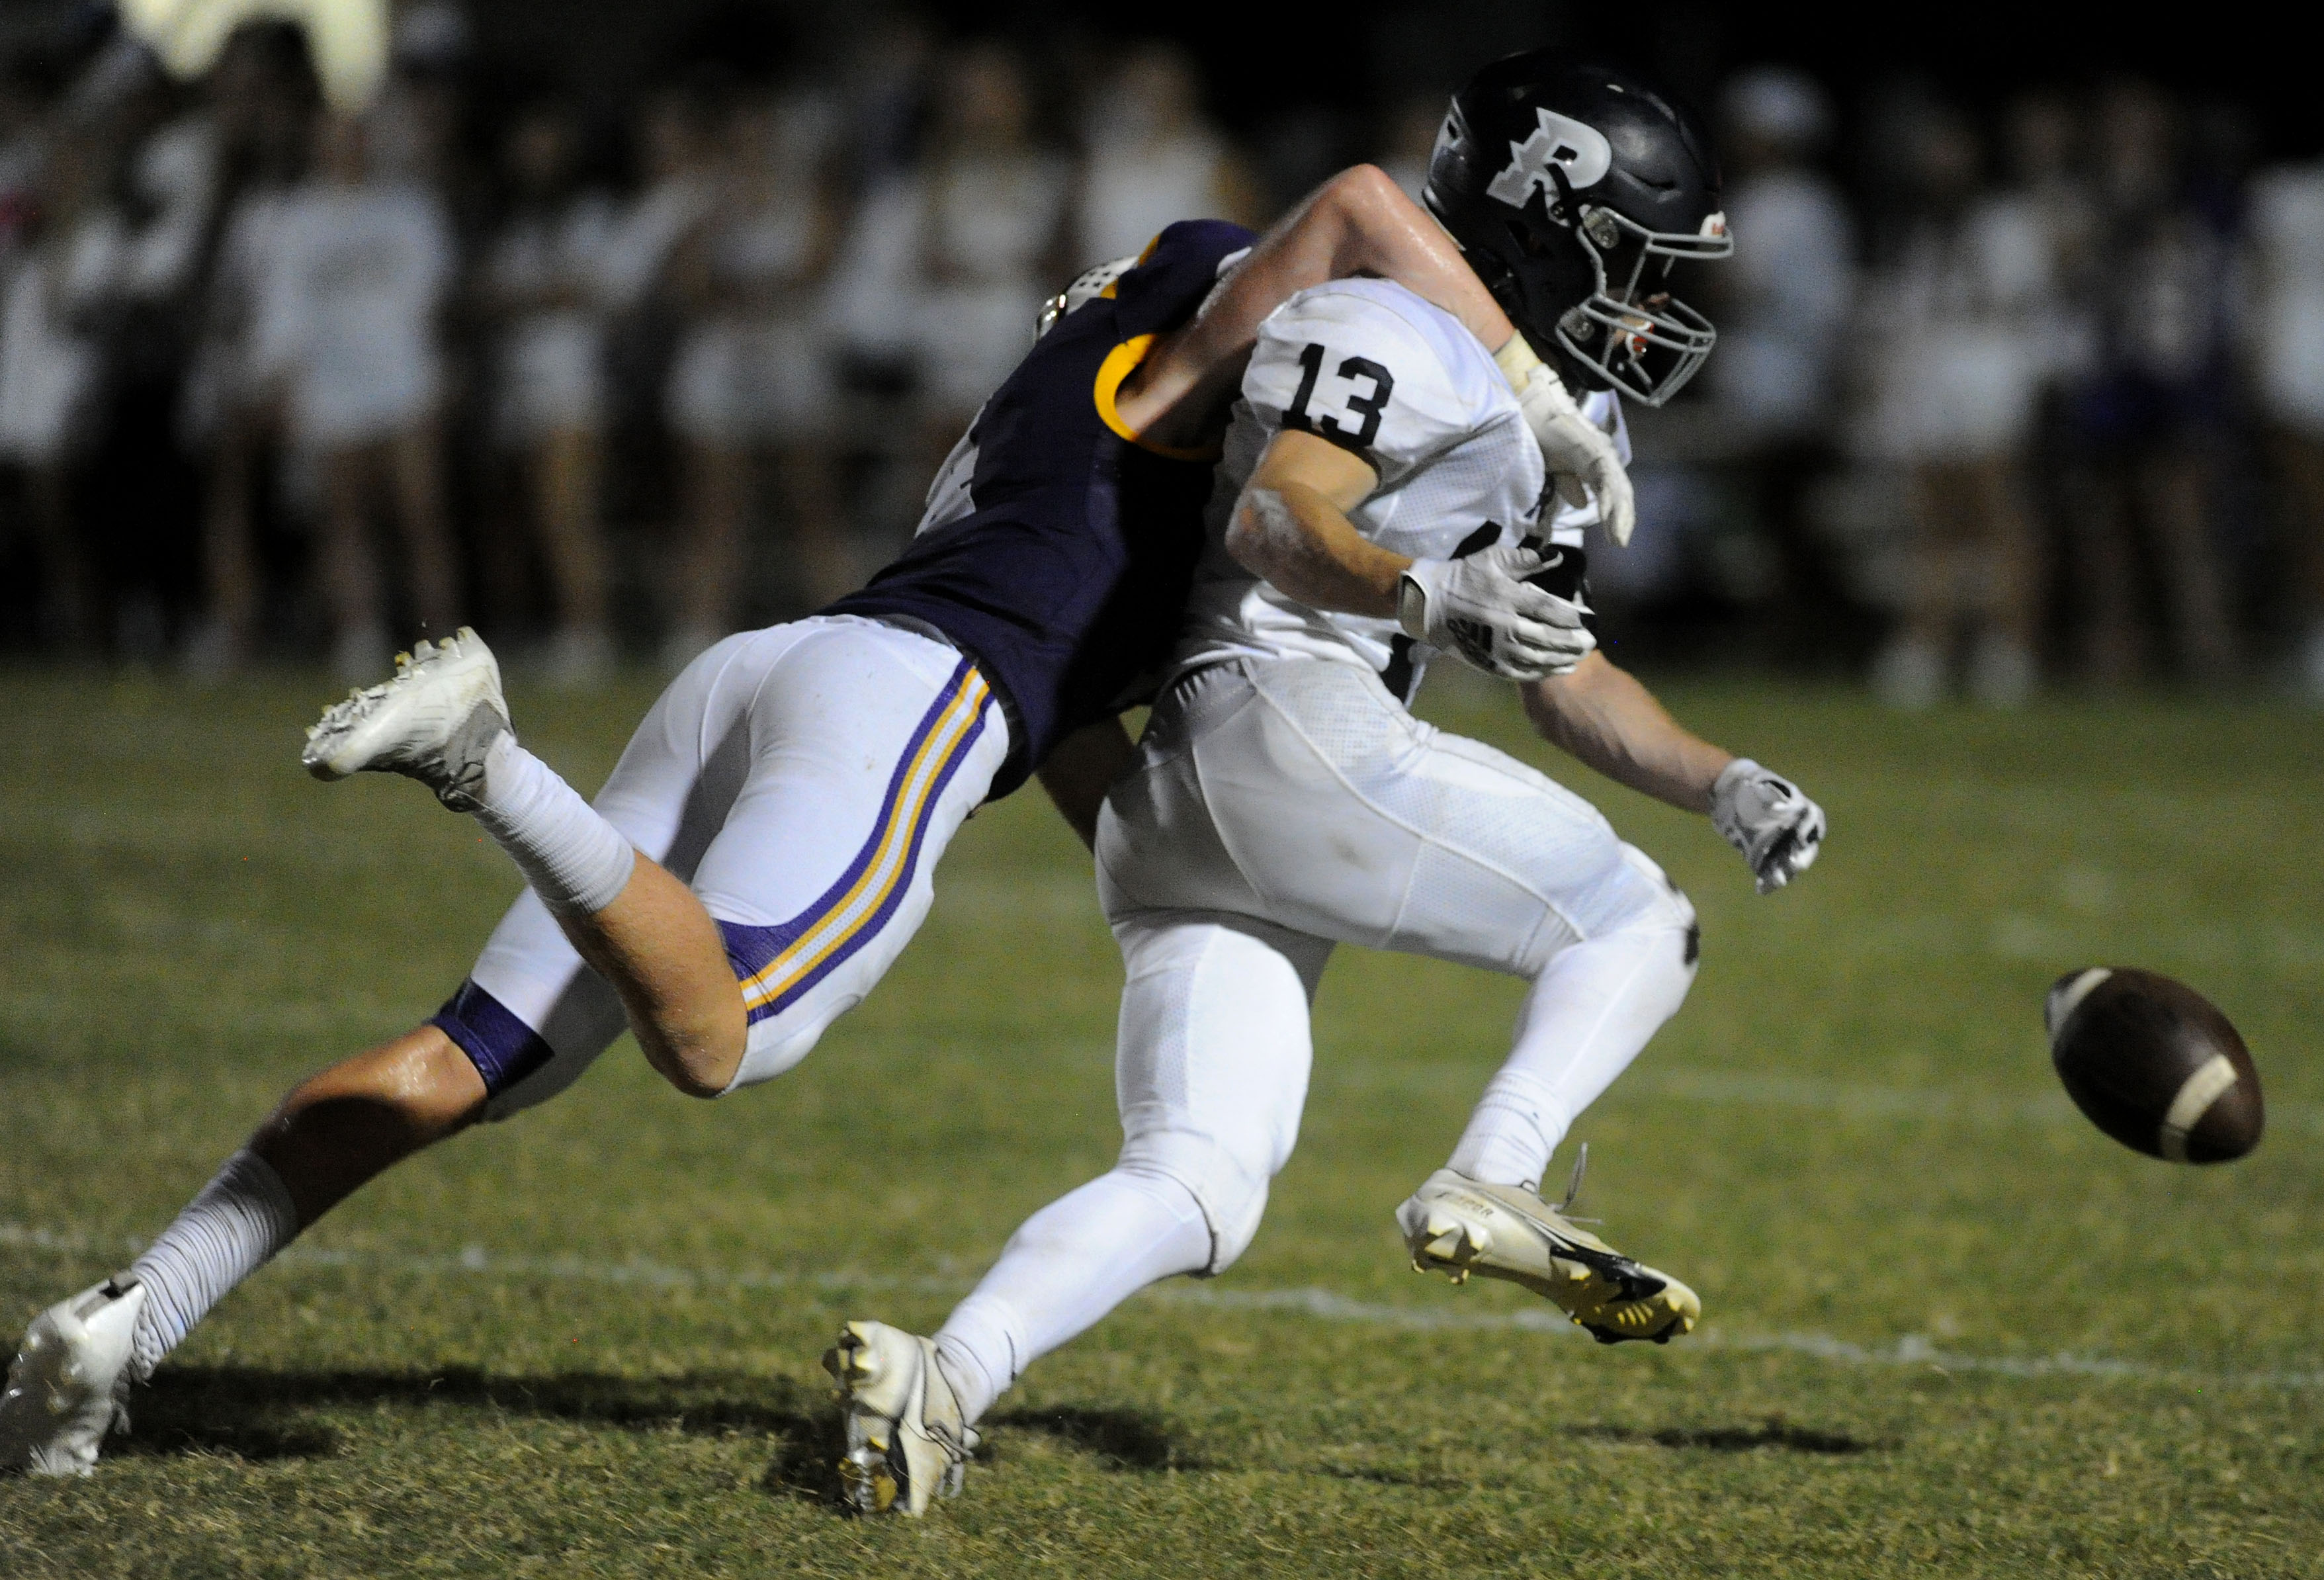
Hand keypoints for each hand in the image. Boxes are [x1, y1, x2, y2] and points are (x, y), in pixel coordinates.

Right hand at [1398, 541, 1595, 680]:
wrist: (1429, 604)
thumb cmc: (1463, 577)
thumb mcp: (1493, 559)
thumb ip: (1527, 558)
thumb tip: (1557, 557)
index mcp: (1508, 597)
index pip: (1549, 610)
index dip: (1572, 617)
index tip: (1588, 619)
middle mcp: (1505, 625)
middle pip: (1549, 638)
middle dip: (1573, 641)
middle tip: (1591, 642)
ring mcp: (1497, 647)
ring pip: (1538, 658)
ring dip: (1563, 659)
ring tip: (1579, 657)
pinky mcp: (1489, 662)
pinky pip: (1522, 672)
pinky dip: (1543, 672)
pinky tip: (1558, 669)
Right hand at [1496, 339, 1636, 546]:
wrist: (1529, 413)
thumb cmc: (1539, 437)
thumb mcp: (1553, 469)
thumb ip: (1568, 485)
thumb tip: (1583, 505)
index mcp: (1595, 463)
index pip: (1612, 492)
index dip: (1616, 515)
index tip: (1616, 539)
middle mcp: (1603, 457)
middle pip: (1621, 492)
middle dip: (1623, 519)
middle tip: (1621, 543)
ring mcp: (1600, 452)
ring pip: (1618, 487)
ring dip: (1619, 514)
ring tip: (1618, 537)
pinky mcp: (1593, 450)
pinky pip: (1605, 478)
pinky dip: (1607, 499)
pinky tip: (1605, 517)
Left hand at [1711, 758, 1825, 893]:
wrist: (1734, 798)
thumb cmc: (1753, 789)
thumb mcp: (1762, 787)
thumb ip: (1770, 797)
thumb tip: (1775, 808)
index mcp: (1801, 810)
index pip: (1813, 820)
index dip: (1808, 829)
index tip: (1799, 837)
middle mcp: (1797, 831)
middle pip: (1804, 848)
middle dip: (1799, 858)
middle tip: (1793, 864)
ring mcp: (1784, 846)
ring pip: (1788, 864)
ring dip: (1784, 873)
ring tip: (1777, 881)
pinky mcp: (1768, 858)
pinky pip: (1771, 872)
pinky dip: (1767, 881)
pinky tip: (1760, 888)